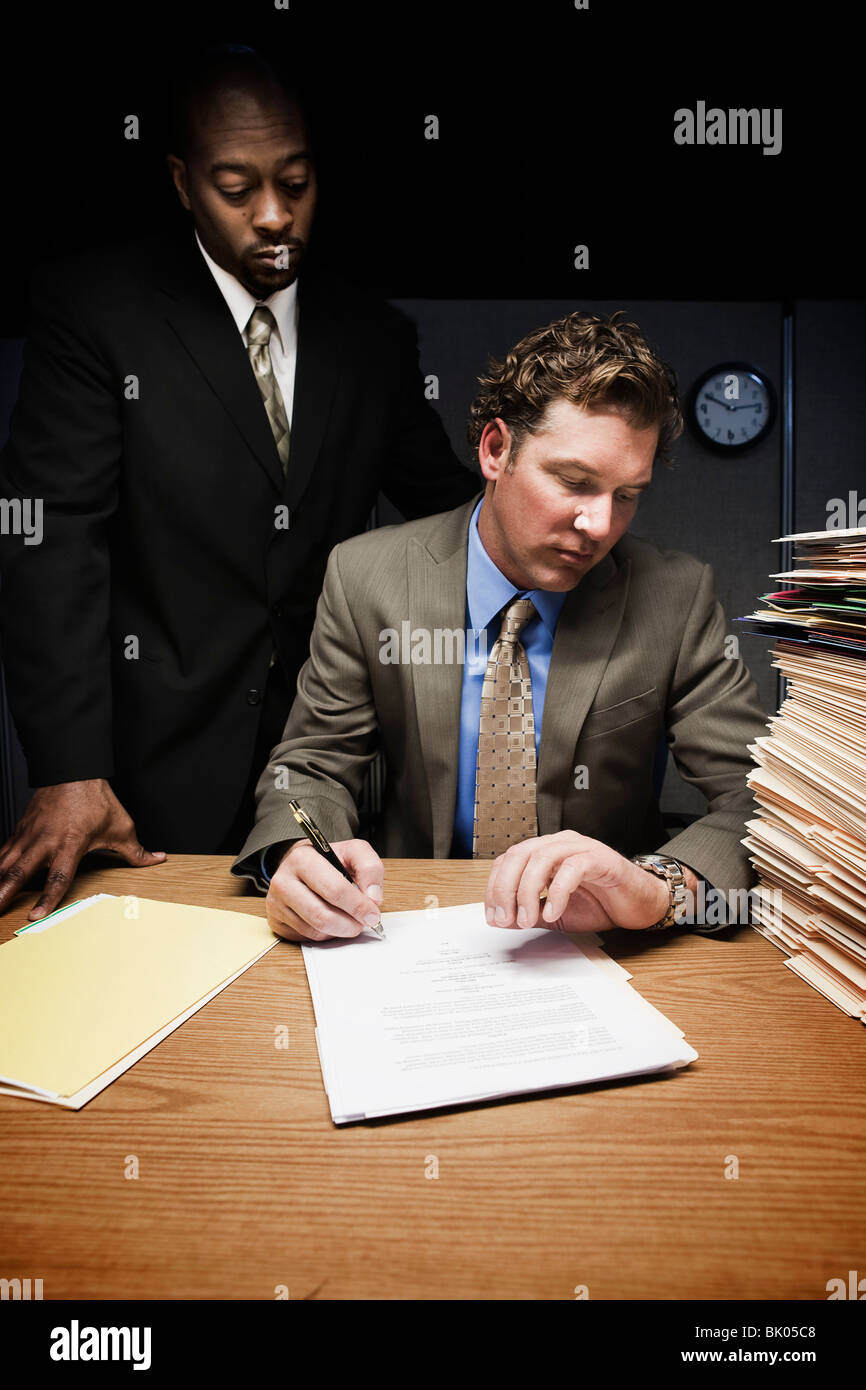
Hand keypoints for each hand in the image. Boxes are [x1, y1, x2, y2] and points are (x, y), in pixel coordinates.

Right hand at [0, 779, 166, 919]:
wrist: (73, 770)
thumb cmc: (95, 798)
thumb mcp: (121, 826)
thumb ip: (136, 850)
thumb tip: (156, 859)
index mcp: (70, 844)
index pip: (58, 878)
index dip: (47, 899)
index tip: (35, 915)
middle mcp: (46, 842)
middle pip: (20, 872)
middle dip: (4, 893)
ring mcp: (30, 835)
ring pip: (6, 862)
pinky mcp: (21, 829)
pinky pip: (4, 850)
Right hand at [266, 838, 384, 942]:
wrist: (301, 864)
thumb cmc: (328, 860)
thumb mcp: (353, 852)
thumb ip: (370, 868)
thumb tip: (373, 898)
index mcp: (302, 858)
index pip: (334, 890)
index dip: (358, 906)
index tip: (373, 914)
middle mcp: (283, 881)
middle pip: (322, 915)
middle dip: (350, 924)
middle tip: (364, 922)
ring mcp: (276, 903)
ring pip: (315, 930)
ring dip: (340, 930)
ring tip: (350, 920)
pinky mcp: (276, 920)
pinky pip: (306, 937)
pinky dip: (326, 934)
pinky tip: (333, 922)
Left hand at [484, 831, 670, 932]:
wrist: (639, 905)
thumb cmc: (599, 905)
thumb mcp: (555, 915)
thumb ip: (528, 914)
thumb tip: (499, 920)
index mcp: (545, 853)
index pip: (508, 861)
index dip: (495, 887)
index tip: (493, 917)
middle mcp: (559, 844)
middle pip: (519, 855)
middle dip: (505, 888)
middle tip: (505, 919)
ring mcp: (580, 848)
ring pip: (541, 859)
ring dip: (528, 892)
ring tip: (528, 920)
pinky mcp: (600, 858)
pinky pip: (572, 869)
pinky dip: (557, 892)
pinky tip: (553, 913)